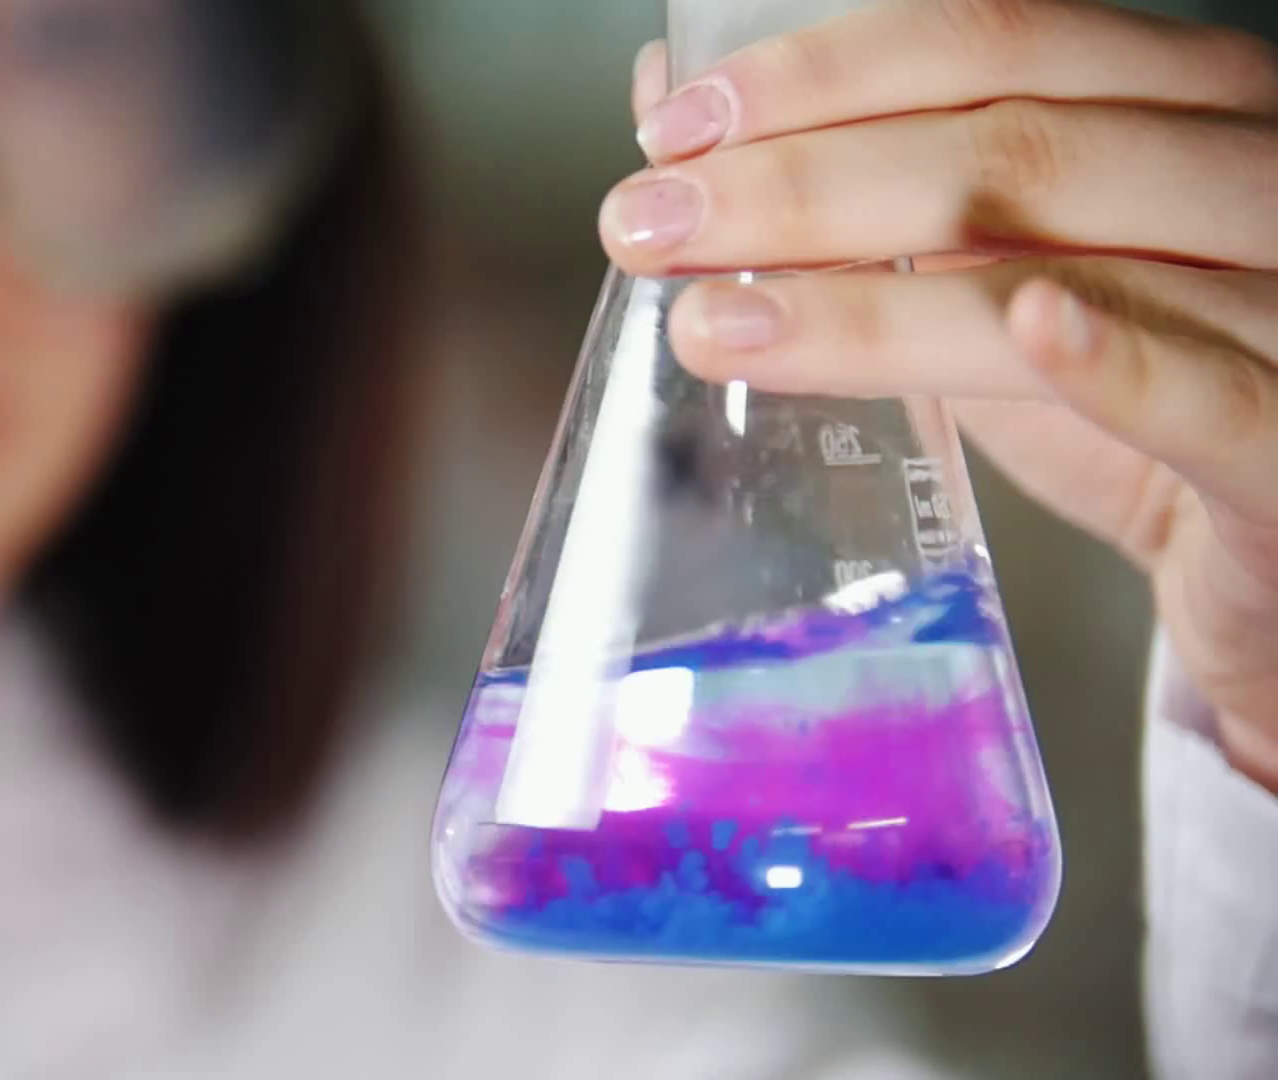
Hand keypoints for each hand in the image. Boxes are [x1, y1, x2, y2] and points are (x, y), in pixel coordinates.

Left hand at [608, 1, 1277, 789]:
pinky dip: (1117, 361)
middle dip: (803, 184)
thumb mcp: (1006, 271)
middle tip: (648, 225)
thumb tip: (671, 104)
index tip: (674, 128)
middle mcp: (1252, 174)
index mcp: (1186, 101)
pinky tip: (1028, 325)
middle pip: (1014, 150)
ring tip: (712, 318)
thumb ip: (877, 198)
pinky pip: (1214, 397)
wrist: (1267, 546)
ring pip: (1070, 267)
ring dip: (870, 296)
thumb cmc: (1135, 389)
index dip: (826, 74)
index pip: (997, 42)